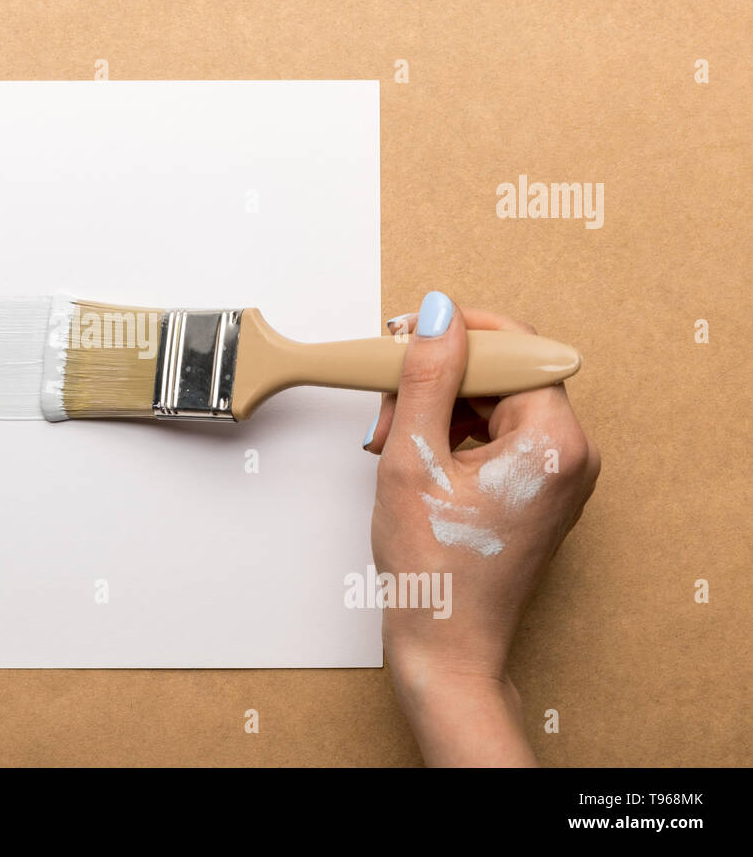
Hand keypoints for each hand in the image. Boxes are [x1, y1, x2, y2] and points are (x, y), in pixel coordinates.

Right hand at [363, 291, 599, 765]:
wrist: (444, 644)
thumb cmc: (435, 570)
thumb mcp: (413, 458)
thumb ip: (426, 377)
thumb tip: (438, 315)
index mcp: (555, 442)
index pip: (514, 349)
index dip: (456, 336)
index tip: (409, 337)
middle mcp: (570, 455)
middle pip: (501, 377)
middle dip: (438, 382)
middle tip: (389, 407)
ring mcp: (556, 476)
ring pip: (492, 405)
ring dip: (437, 410)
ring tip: (394, 443)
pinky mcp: (537, 492)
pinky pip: (494, 437)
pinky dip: (451, 437)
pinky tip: (414, 459)